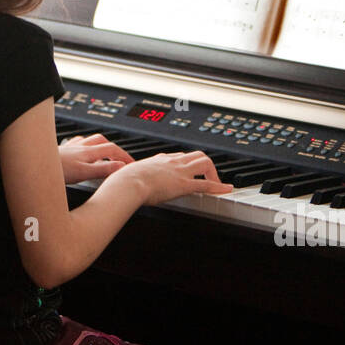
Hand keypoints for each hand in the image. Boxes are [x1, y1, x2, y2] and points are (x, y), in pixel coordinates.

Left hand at [58, 134, 134, 184]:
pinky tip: (80, 152)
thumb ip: (102, 170)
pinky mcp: (61, 151)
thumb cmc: (55, 171)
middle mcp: (80, 146)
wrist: (33, 167)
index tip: (132, 164)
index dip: (125, 156)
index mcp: (88, 152)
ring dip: (99, 145)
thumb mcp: (83, 173)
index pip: (113, 149)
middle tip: (120, 158)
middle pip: (102, 141)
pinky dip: (83, 146)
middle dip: (114, 148)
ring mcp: (70, 147)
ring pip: (89, 141)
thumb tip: (121, 166)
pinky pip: (76, 144)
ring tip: (104, 154)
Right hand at [108, 151, 232, 206]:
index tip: (187, 168)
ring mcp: (178, 172)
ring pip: (204, 163)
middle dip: (204, 163)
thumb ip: (126, 179)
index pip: (176, 156)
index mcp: (157, 160)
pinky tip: (227, 190)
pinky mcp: (183, 184)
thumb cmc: (122, 182)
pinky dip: (220, 187)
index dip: (184, 162)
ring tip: (218, 183)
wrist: (126, 184)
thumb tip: (117, 186)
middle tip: (207, 175)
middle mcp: (170, 162)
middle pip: (195, 154)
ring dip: (213, 172)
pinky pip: (206, 184)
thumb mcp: (125, 177)